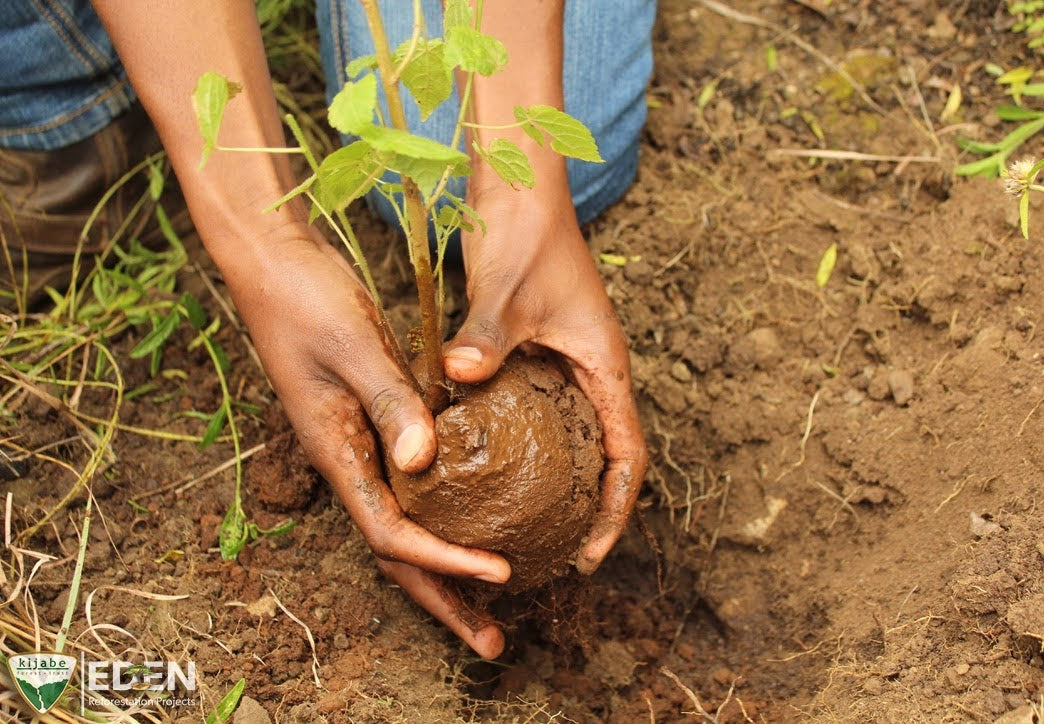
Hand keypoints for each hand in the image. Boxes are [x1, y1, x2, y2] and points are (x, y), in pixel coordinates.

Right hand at [225, 234, 509, 657]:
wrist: (273, 264)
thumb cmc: (306, 300)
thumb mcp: (354, 346)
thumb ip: (391, 402)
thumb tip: (424, 462)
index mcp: (337, 452)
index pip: (390, 533)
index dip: (443, 562)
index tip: (498, 575)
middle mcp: (348, 461)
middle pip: (395, 554)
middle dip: (442, 601)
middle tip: (492, 645)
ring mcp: (358, 445)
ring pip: (403, 526)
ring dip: (445, 571)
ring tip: (493, 604)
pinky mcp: (372, 421)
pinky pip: (409, 487)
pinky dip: (443, 518)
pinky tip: (476, 520)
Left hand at [445, 191, 648, 573]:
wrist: (520, 186)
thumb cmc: (527, 233)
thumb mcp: (506, 291)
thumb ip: (487, 336)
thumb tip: (459, 373)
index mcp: (604, 366)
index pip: (627, 457)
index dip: (615, 513)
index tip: (590, 556)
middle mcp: (591, 370)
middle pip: (606, 457)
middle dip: (588, 511)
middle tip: (553, 556)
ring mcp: (564, 362)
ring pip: (574, 439)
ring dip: (560, 485)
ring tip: (524, 529)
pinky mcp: (535, 352)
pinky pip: (541, 414)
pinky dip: (527, 448)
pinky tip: (488, 470)